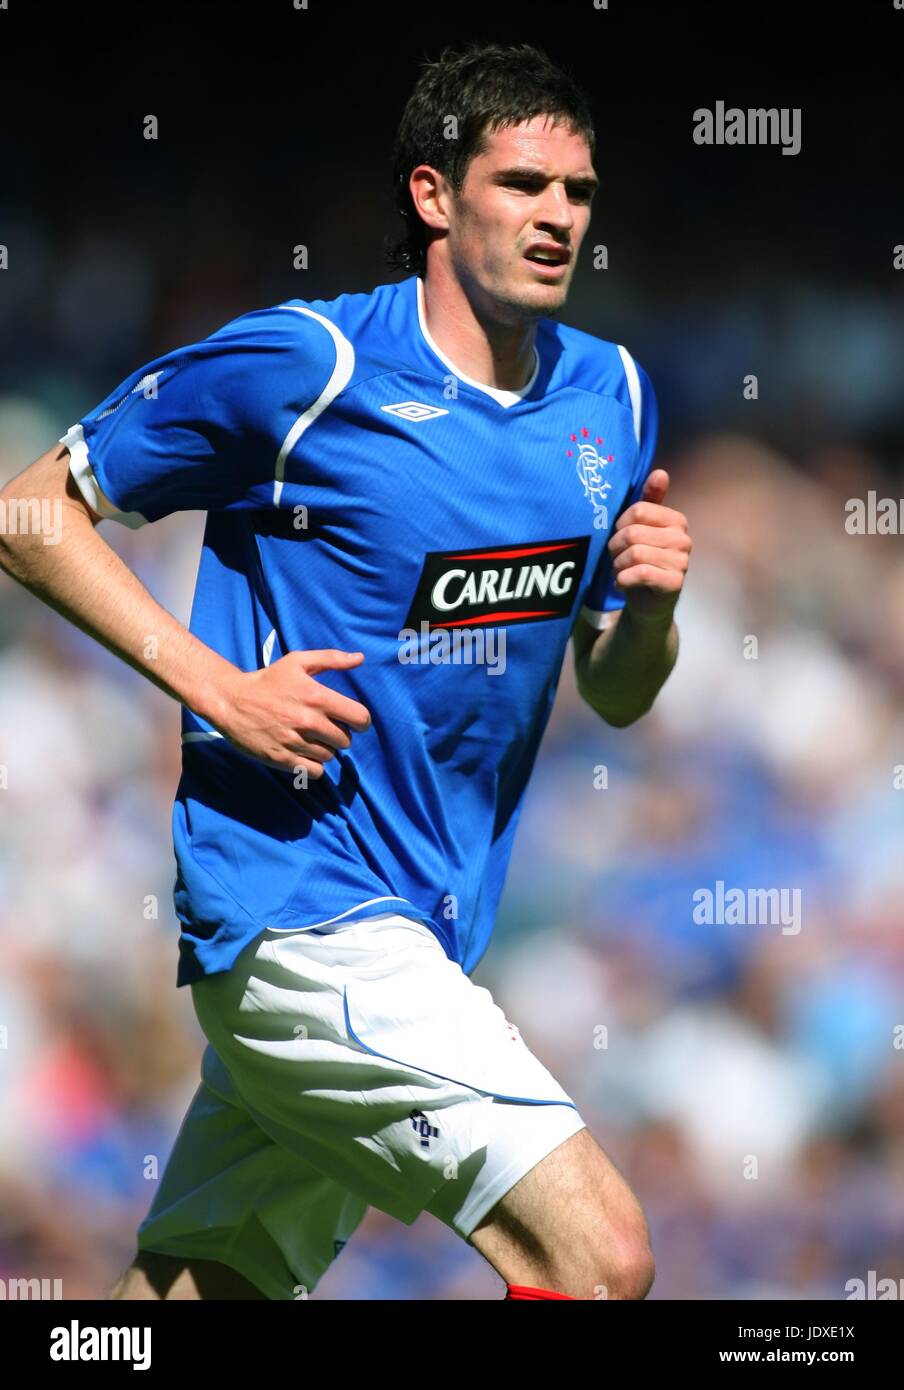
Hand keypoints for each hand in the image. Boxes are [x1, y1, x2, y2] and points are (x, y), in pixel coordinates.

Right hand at [210, 649, 370, 776]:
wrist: (231, 701)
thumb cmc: (268, 680)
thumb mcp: (297, 662)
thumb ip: (331, 658)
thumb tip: (360, 658)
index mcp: (316, 697)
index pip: (359, 718)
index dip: (361, 721)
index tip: (353, 720)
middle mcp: (308, 721)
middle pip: (346, 741)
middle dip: (340, 735)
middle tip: (326, 728)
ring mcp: (294, 742)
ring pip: (329, 756)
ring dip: (325, 749)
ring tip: (311, 737)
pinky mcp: (282, 759)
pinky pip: (314, 771)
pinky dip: (313, 765)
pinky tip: (304, 753)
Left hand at [607, 470, 691, 622]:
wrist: (647, 604)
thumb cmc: (641, 561)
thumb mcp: (641, 529)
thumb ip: (649, 501)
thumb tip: (661, 472)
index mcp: (676, 521)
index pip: (638, 510)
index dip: (619, 526)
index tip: (620, 538)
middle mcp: (683, 539)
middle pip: (633, 533)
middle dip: (615, 549)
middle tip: (617, 559)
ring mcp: (681, 562)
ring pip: (634, 553)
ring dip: (618, 566)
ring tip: (621, 571)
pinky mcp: (674, 583)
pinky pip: (640, 573)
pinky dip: (623, 580)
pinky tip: (624, 584)